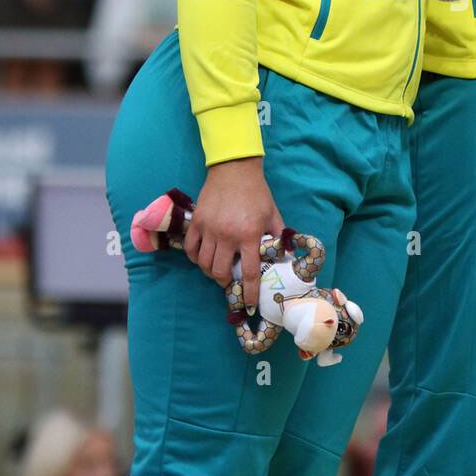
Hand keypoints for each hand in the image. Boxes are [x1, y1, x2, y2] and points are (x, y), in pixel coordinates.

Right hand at [184, 157, 283, 309]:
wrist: (234, 170)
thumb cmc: (257, 193)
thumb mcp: (273, 215)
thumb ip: (278, 237)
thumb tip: (285, 257)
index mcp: (249, 235)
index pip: (248, 272)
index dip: (249, 292)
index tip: (249, 304)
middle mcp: (227, 235)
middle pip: (220, 272)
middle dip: (225, 282)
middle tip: (229, 282)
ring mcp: (209, 229)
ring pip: (204, 263)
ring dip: (210, 272)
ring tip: (217, 271)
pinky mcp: (196, 222)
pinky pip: (191, 249)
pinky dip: (196, 258)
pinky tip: (203, 258)